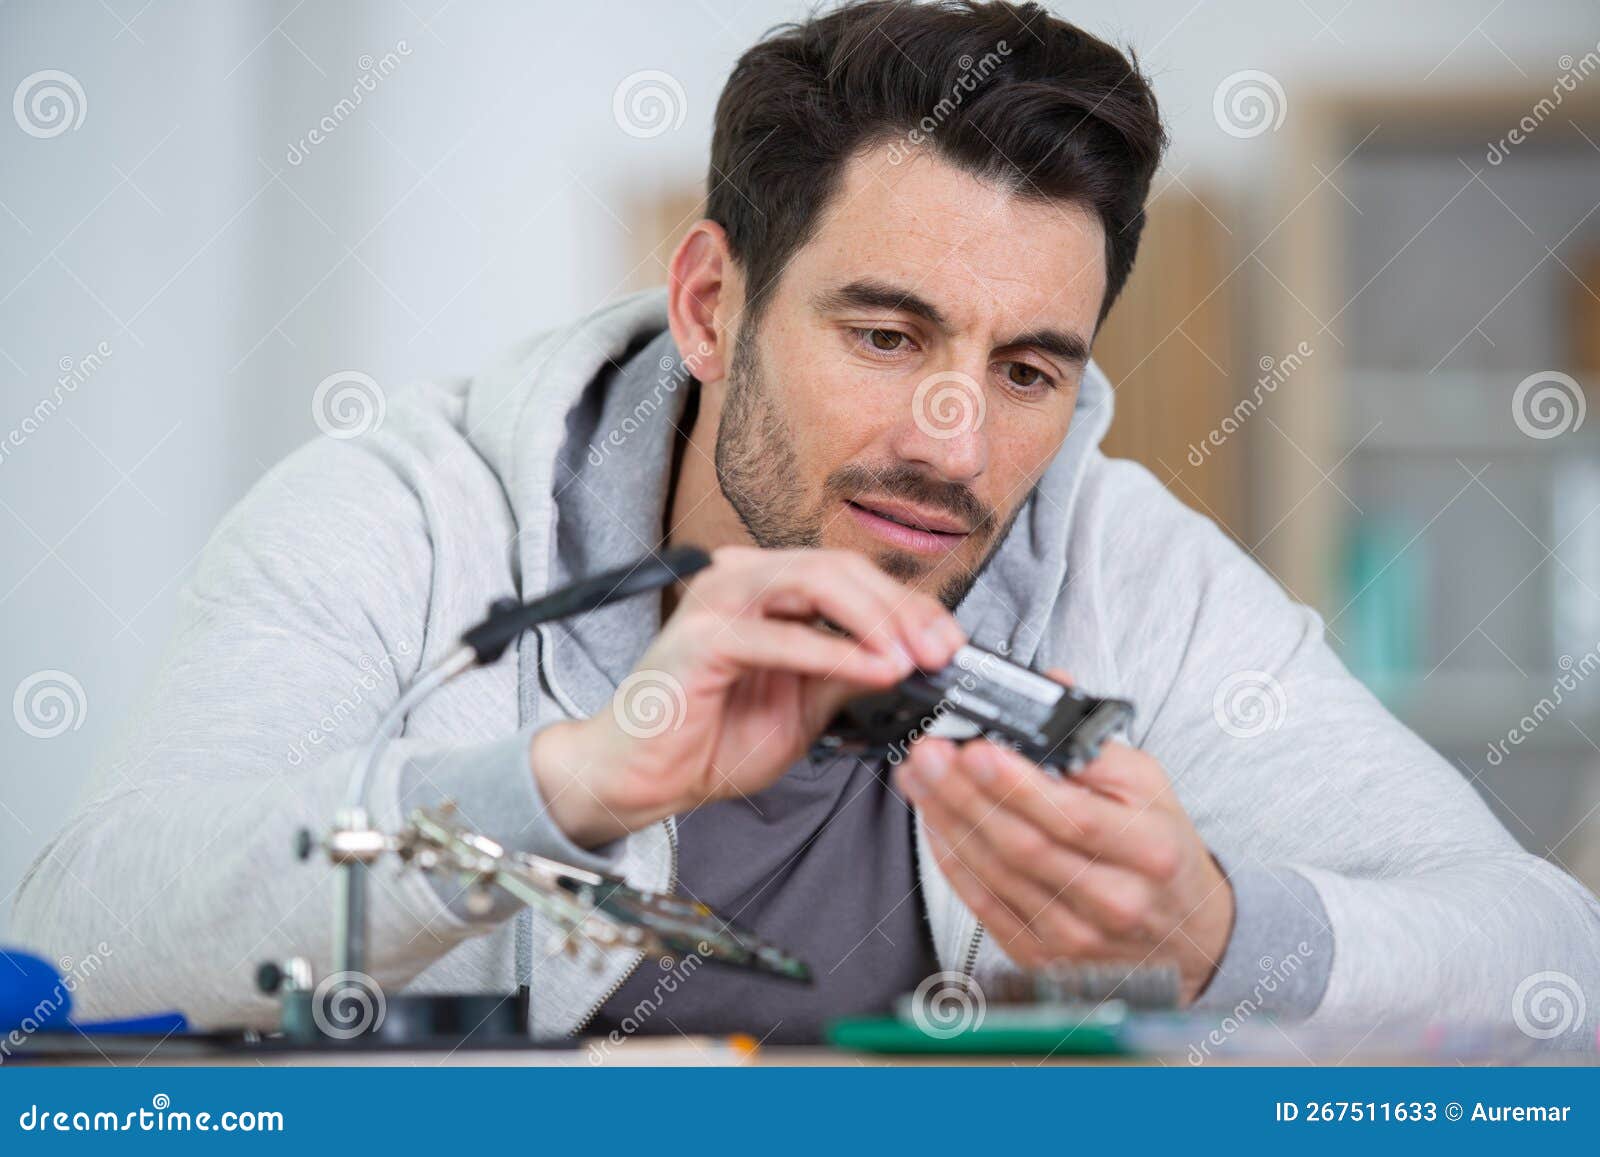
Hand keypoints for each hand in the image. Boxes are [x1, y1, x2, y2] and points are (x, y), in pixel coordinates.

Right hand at [532, 545, 965, 845]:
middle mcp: (741, 581)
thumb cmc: (710, 738)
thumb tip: (910, 659)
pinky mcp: (702, 637)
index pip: (851, 577)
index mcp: (767, 590)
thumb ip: (846, 674)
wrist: (642, 777)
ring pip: (815, 583)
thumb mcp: (803, 707)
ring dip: (874, 620)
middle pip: (840, 569)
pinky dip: (833, 653)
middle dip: (901, 609)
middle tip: (941, 650)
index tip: (949, 642)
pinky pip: (782, 636)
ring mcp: (717, 602)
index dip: (907, 605)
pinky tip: (872, 671)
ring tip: (912, 658)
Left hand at [894, 676, 1233, 1003]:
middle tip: (929, 755)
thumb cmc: (1159, 847)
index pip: (1073, 817)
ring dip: (947, 821)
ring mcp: (1076, 937)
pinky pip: (984, 904)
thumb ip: (1093, 740)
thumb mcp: (1149, 784)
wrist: (1184, 930)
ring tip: (921, 779)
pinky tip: (935, 824)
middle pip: (1023, 846)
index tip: (975, 749)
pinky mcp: (1042, 955)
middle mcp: (1115, 900)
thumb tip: (1048, 689)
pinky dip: (952, 859)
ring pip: (995, 875)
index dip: (1017, 786)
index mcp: (1149, 850)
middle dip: (964, 795)